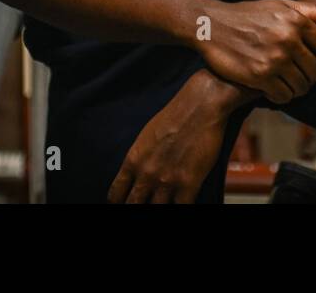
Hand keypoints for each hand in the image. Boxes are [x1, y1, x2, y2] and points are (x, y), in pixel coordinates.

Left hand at [108, 71, 234, 202]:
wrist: (199, 107)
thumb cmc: (174, 116)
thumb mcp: (145, 137)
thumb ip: (139, 159)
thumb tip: (137, 176)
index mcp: (133, 160)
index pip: (116, 194)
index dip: (119, 201)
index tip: (124, 202)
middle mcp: (146, 174)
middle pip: (133, 205)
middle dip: (137, 206)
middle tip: (143, 203)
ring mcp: (167, 181)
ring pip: (157, 209)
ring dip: (160, 206)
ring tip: (164, 201)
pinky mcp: (189, 183)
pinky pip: (182, 207)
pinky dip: (182, 206)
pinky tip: (182, 201)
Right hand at [192, 0, 315, 103]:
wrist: (211, 25)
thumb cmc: (249, 15)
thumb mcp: (282, 6)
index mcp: (297, 20)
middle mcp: (288, 39)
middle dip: (310, 78)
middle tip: (298, 77)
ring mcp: (275, 59)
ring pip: (301, 86)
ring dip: (296, 89)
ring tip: (286, 83)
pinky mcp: (260, 76)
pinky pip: (283, 96)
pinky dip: (280, 97)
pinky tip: (272, 89)